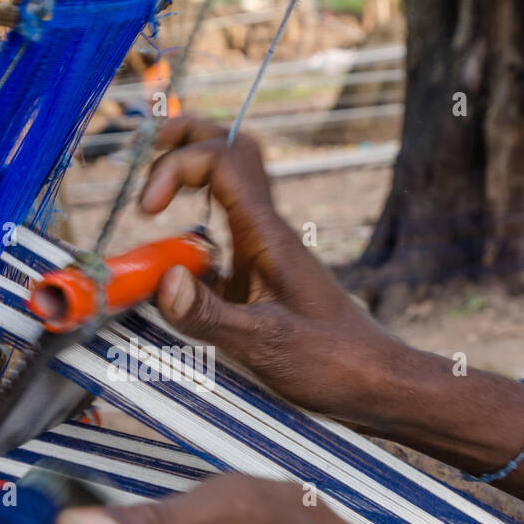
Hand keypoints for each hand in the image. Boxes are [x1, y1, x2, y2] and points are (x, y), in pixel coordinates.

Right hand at [140, 117, 418, 429]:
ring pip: (228, 189)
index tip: (148, 209)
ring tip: (152, 202)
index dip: (176, 166)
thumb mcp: (264, 343)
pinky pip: (222, 240)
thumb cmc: (335, 362)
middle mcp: (265, 234)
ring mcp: (263, 254)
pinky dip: (192, 242)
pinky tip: (174, 275)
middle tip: (151, 150)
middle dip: (187, 141)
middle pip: (231, 152)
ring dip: (190, 181)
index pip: (222, 161)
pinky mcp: (259, 279)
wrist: (376, 382)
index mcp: (267, 235)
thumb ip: (209, 314)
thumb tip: (164, 282)